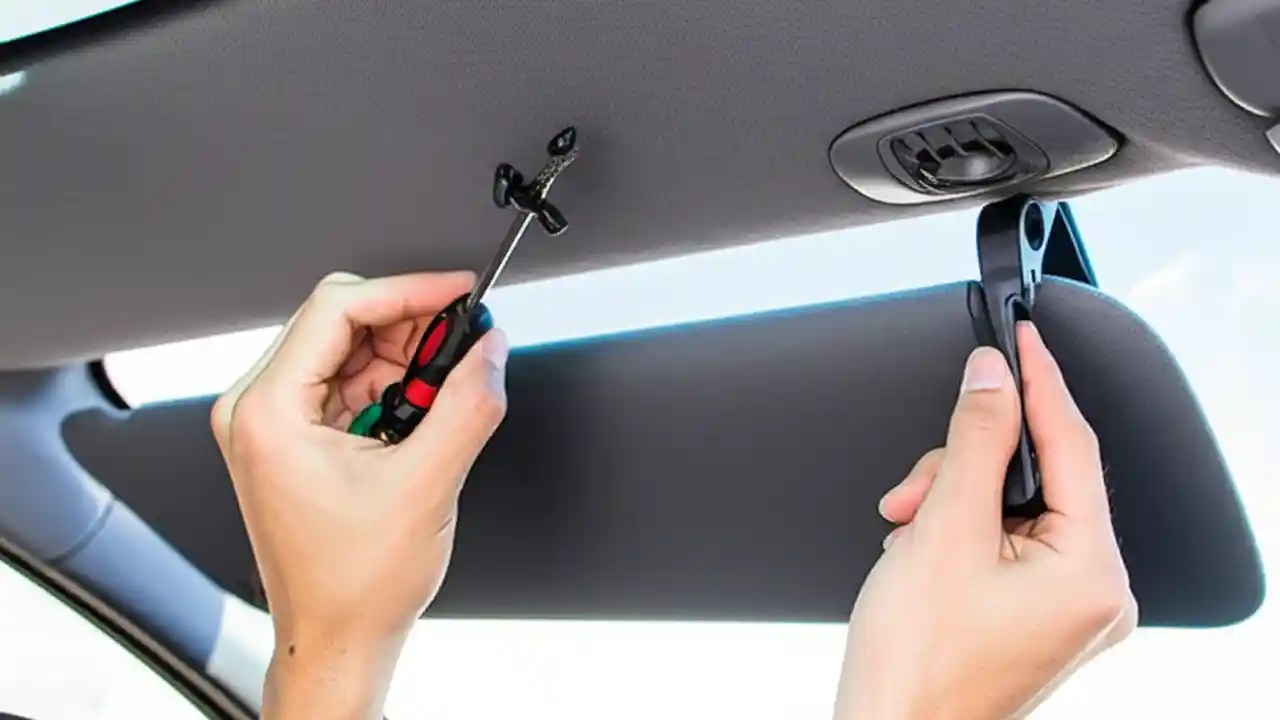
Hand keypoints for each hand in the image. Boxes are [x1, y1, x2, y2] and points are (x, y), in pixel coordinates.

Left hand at [211, 272, 509, 719]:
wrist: (336, 638)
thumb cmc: (353, 583)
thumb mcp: (427, 485)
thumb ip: (468, 405)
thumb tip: (490, 349)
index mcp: (267, 412)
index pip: (337, 308)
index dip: (408, 289)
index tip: (459, 291)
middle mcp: (258, 410)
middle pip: (341, 321)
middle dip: (411, 325)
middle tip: (465, 340)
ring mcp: (273, 424)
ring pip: (349, 348)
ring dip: (406, 358)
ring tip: (446, 392)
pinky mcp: (293, 437)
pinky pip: (348, 381)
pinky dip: (394, 385)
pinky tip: (423, 412)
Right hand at [833, 322, 1137, 719]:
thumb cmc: (917, 666)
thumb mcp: (943, 530)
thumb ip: (973, 439)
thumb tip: (991, 376)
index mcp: (1092, 573)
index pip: (1073, 445)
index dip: (1041, 381)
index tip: (1022, 336)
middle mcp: (1092, 592)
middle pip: (1034, 477)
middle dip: (963, 469)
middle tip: (914, 490)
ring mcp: (1063, 606)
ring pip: (1010, 506)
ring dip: (949, 502)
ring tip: (907, 534)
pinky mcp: (1032, 612)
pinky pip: (1003, 540)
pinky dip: (954, 531)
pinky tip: (920, 550)